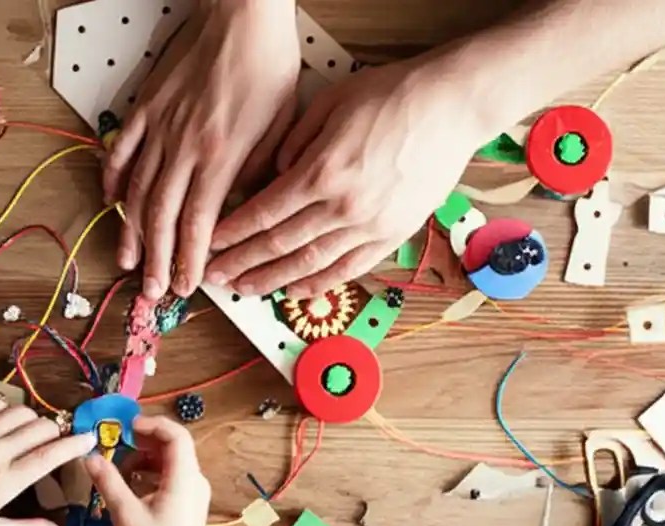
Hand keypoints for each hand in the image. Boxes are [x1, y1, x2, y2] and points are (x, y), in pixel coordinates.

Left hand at [0, 400, 96, 525]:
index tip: (88, 440)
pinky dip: (7, 409)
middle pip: (41, 428)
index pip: (51, 455)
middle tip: (60, 441)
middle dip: (57, 432)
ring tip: (35, 432)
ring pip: (20, 412)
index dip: (75, 445)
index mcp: (4, 481)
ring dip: (34, 420)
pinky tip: (6, 422)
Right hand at [84, 416, 209, 525]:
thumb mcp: (125, 512)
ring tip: (118, 469)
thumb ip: (107, 480)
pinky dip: (150, 475)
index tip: (125, 426)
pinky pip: (171, 479)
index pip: (176, 435)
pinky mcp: (188, 507)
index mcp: (186, 478)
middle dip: (144, 441)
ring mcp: (194, 495)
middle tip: (116, 443)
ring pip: (171, 463)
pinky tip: (129, 487)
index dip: (152, 423)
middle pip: (173, 447)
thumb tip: (89, 457)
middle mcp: (195, 482)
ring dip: (145, 459)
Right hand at [102, 0, 299, 298]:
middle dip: (156, 260)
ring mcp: (160, 128)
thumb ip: (258, 173)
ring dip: (131, 232)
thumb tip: (241, 209)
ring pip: (137, 190)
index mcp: (222, 155)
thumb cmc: (267, 65)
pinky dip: (113, 179)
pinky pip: (122, 150)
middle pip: (161, 217)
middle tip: (152, 291)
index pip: (198, 224)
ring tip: (126, 262)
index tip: (187, 287)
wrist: (242, 16)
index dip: (189, 260)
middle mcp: (185, 148)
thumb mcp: (281, 127)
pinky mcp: (146, 107)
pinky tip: (110, 203)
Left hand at [205, 57, 487, 297]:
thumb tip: (275, 176)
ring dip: (273, 281)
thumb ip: (294, 142)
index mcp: (322, 171)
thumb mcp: (330, 103)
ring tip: (245, 291)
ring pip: (311, 264)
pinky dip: (318, 283)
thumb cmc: (393, 95)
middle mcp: (343, 206)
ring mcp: (370, 225)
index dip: (233, 233)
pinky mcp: (394, 234)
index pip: (264, 213)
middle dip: (242, 263)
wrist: (453, 106)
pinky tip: (295, 291)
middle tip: (215, 276)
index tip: (211, 243)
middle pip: (280, 245)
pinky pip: (349, 268)